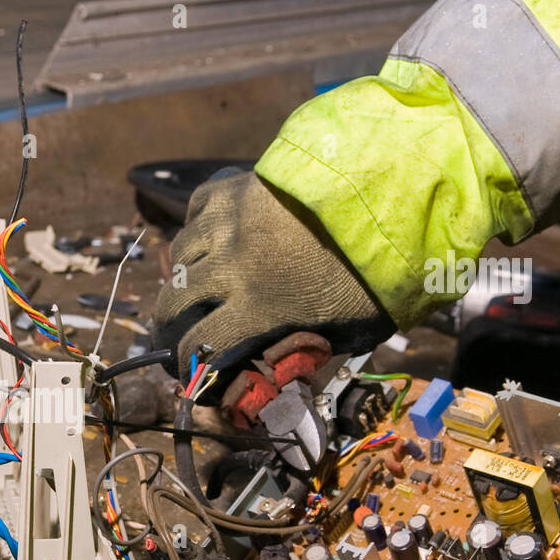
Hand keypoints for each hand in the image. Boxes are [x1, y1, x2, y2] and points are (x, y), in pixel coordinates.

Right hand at [154, 171, 394, 383]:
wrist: (389, 192)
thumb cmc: (377, 269)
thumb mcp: (350, 327)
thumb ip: (308, 351)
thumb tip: (277, 372)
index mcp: (259, 306)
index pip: (199, 346)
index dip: (187, 364)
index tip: (188, 370)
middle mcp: (232, 265)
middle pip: (175, 300)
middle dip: (170, 322)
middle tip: (175, 329)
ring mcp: (229, 222)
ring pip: (180, 253)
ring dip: (185, 271)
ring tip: (196, 279)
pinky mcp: (235, 187)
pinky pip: (197, 209)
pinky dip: (197, 225)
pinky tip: (212, 235)